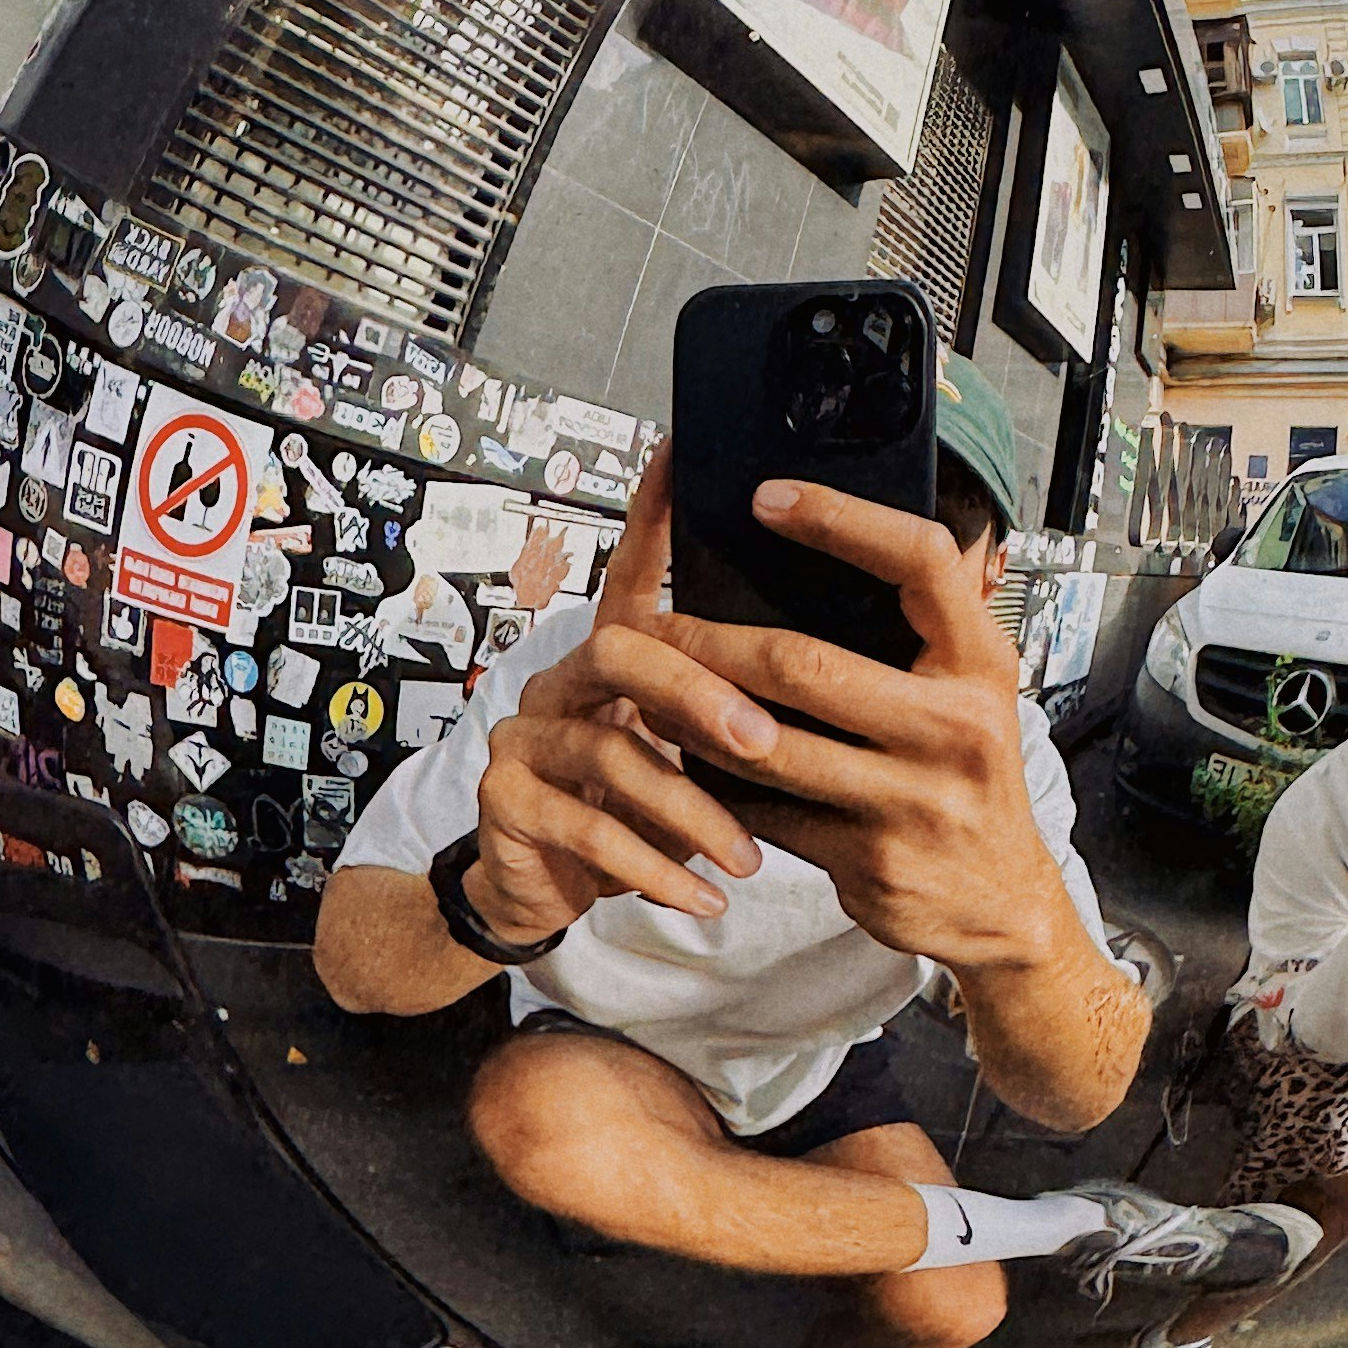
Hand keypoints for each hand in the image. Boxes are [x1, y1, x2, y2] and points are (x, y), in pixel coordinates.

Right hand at [464, 448, 780, 951]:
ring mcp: (524, 736)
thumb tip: (841, 677)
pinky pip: (587, 829)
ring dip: (690, 811)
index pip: (632, 571)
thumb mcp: (687, 761)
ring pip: (611, 752)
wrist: (542, 892)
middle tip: (765, 743)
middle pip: (624, 650)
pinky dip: (655, 869)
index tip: (685, 450)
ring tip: (747, 857)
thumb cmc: (635, 814)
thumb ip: (732, 716)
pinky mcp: (506, 799)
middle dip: (700, 695)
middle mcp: (560, 680)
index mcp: (613, 660)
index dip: (653, 512)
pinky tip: (702, 897)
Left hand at [656, 479, 1068, 978]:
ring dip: (692, 715)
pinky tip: (684, 760)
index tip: (768, 497)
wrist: (1000, 904)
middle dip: (712, 642)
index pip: (920, 561)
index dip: (840, 518)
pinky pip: (767, 811)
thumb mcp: (971, 693)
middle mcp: (956, 727)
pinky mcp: (870, 858)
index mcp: (981, 664)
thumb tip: (811, 556)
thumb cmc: (969, 780)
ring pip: (768, 746)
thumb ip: (920, 635)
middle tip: (656, 622)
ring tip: (649, 686)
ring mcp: (913, 799)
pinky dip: (716, 784)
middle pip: (805, 663)